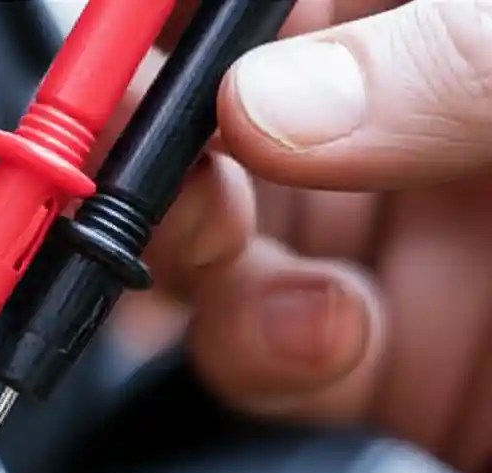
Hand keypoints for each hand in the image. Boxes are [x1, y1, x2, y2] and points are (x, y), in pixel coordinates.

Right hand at [107, 0, 491, 472]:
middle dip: (143, 155)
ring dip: (188, 259)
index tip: (102, 53)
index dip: (160, 23)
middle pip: (204, 128)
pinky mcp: (378, 366)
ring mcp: (379, 255)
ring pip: (204, 248)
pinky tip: (322, 339)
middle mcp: (390, 139)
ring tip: (226, 250)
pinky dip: (259, 355)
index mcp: (435, 33)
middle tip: (130, 177)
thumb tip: (264, 103)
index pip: (260, 7)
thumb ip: (441, 76)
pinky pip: (260, 359)